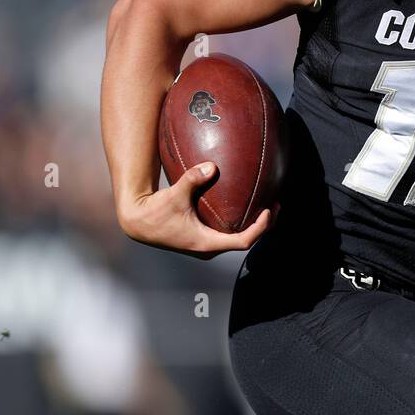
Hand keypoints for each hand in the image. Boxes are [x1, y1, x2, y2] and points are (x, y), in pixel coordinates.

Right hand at [117, 163, 278, 259]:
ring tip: (267, 205)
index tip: (269, 211)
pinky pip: (228, 232)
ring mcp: (206, 245)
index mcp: (206, 244)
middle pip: (246, 241)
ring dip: (253, 224)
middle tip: (277, 206)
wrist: (138, 223)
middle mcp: (209, 248)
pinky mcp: (202, 238)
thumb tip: (210, 166)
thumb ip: (192, 180)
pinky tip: (244, 203)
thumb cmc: (155, 211)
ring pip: (237, 238)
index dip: (260, 228)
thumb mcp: (174, 195)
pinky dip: (239, 220)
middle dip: (263, 226)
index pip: (244, 242)